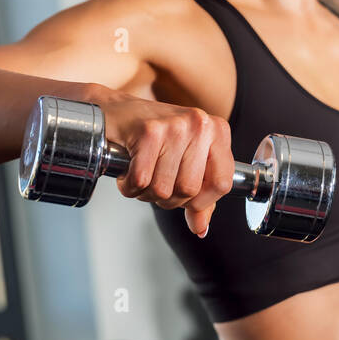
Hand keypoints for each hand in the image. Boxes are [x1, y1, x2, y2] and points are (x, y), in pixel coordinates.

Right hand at [99, 91, 234, 237]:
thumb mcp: (185, 160)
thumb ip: (199, 196)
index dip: (201, 201)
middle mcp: (200, 125)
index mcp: (217, 131)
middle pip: (189, 189)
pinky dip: (130, 186)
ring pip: (164, 189)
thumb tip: (201, 228)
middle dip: (168, 198)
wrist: (115, 111)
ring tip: (141, 176)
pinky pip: (141, 181)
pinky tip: (128, 174)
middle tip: (156, 184)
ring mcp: (174, 126)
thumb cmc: (152, 135)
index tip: (187, 199)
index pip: (222, 183)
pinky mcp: (147, 132)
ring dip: (146, 193)